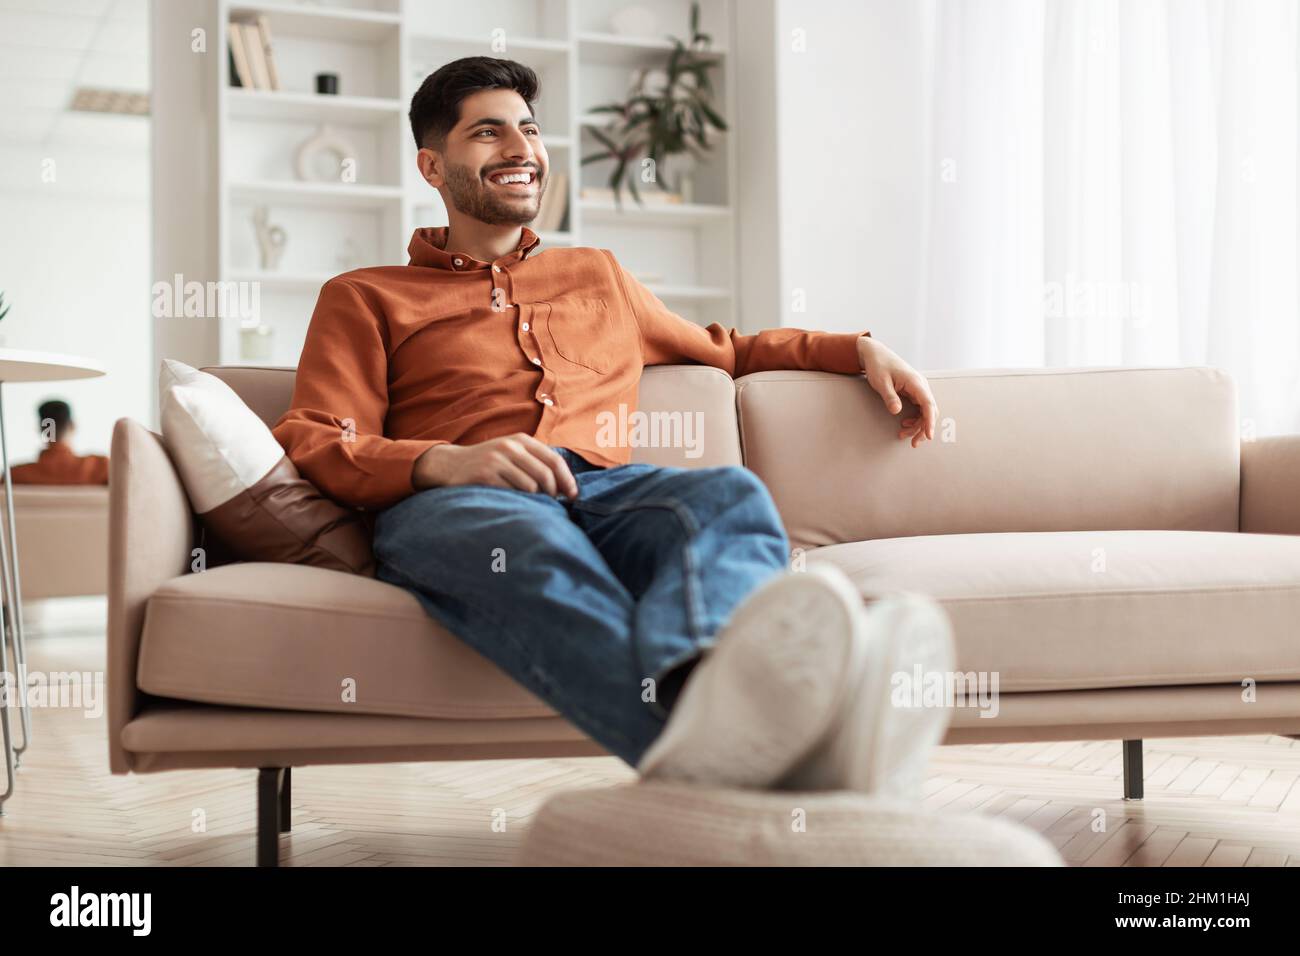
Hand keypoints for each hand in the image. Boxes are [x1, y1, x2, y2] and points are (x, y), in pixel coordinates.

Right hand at [413, 433, 579, 497]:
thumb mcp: (512, 454)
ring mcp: (496, 460)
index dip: (567, 479)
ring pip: (530, 486)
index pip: (554, 460)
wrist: (450, 464)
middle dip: (553, 493)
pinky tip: (510, 501)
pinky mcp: (484, 475)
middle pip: (545, 475)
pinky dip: (516, 501)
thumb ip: (536, 463)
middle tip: (551, 503)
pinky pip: (512, 493)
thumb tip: (565, 487)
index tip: (573, 496)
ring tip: (526, 501)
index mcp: (521, 440)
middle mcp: (510, 447)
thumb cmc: (488, 463)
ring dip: (533, 499)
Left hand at [856, 336, 937, 447]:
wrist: (875, 354)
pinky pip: (919, 408)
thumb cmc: (878, 366)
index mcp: (915, 382)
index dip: (930, 421)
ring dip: (918, 424)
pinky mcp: (913, 391)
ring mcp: (918, 388)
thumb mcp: (881, 382)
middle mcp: (921, 386)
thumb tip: (897, 412)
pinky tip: (905, 424)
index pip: (928, 404)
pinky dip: (915, 418)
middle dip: (924, 428)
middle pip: (930, 410)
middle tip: (914, 442)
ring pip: (925, 411)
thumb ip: (890, 397)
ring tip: (903, 434)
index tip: (929, 435)